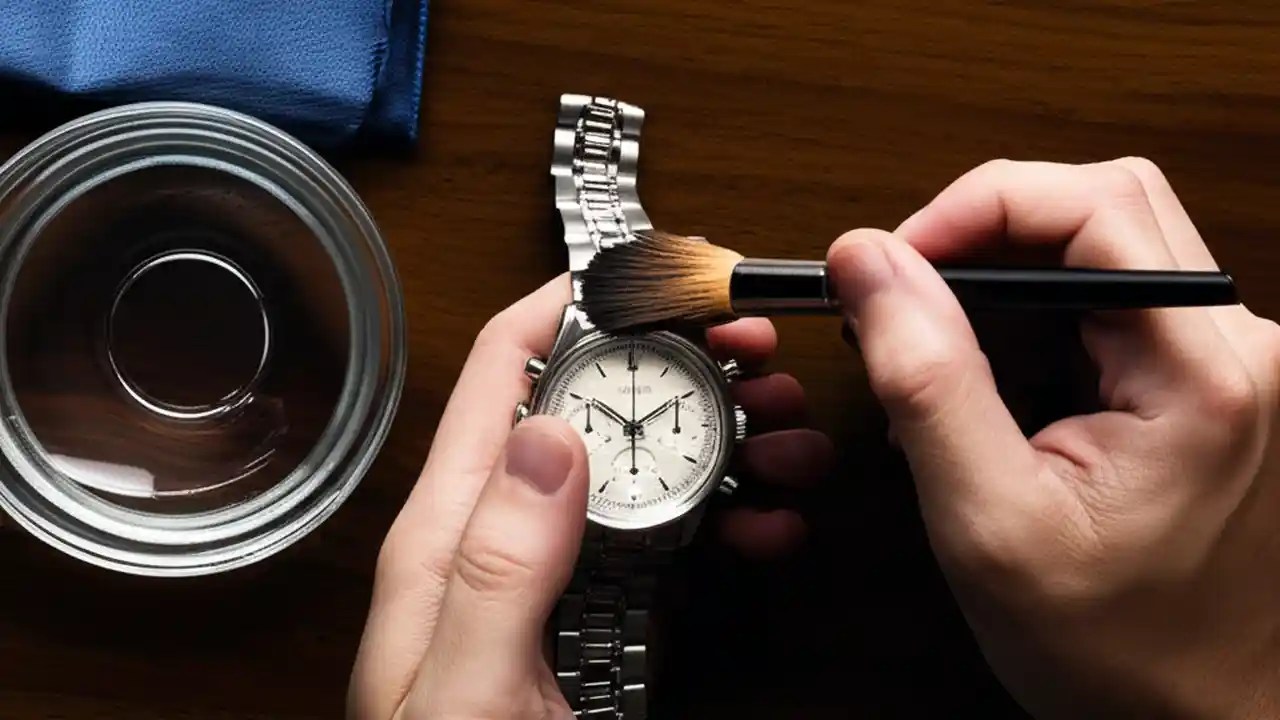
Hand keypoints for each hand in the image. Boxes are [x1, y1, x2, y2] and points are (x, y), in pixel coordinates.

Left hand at [347, 273, 831, 717]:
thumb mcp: (467, 694)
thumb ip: (497, 568)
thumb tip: (546, 432)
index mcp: (448, 535)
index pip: (501, 375)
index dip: (577, 303)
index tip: (665, 269)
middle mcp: (499, 538)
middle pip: (589, 406)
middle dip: (678, 364)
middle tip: (759, 352)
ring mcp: (554, 576)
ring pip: (642, 470)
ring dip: (720, 440)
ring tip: (790, 436)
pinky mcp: (597, 618)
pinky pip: (664, 546)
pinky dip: (723, 524)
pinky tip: (769, 529)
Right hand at [828, 158, 1279, 718]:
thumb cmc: (1117, 653)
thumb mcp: (990, 525)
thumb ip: (928, 383)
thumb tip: (868, 261)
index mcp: (1210, 376)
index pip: (1095, 205)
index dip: (978, 206)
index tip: (893, 261)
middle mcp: (1248, 349)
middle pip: (1107, 206)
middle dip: (987, 230)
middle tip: (904, 296)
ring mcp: (1240, 364)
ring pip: (1111, 244)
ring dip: (1007, 272)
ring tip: (935, 347)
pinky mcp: (1218, 382)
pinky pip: (1120, 299)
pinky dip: (1038, 313)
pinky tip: (991, 377)